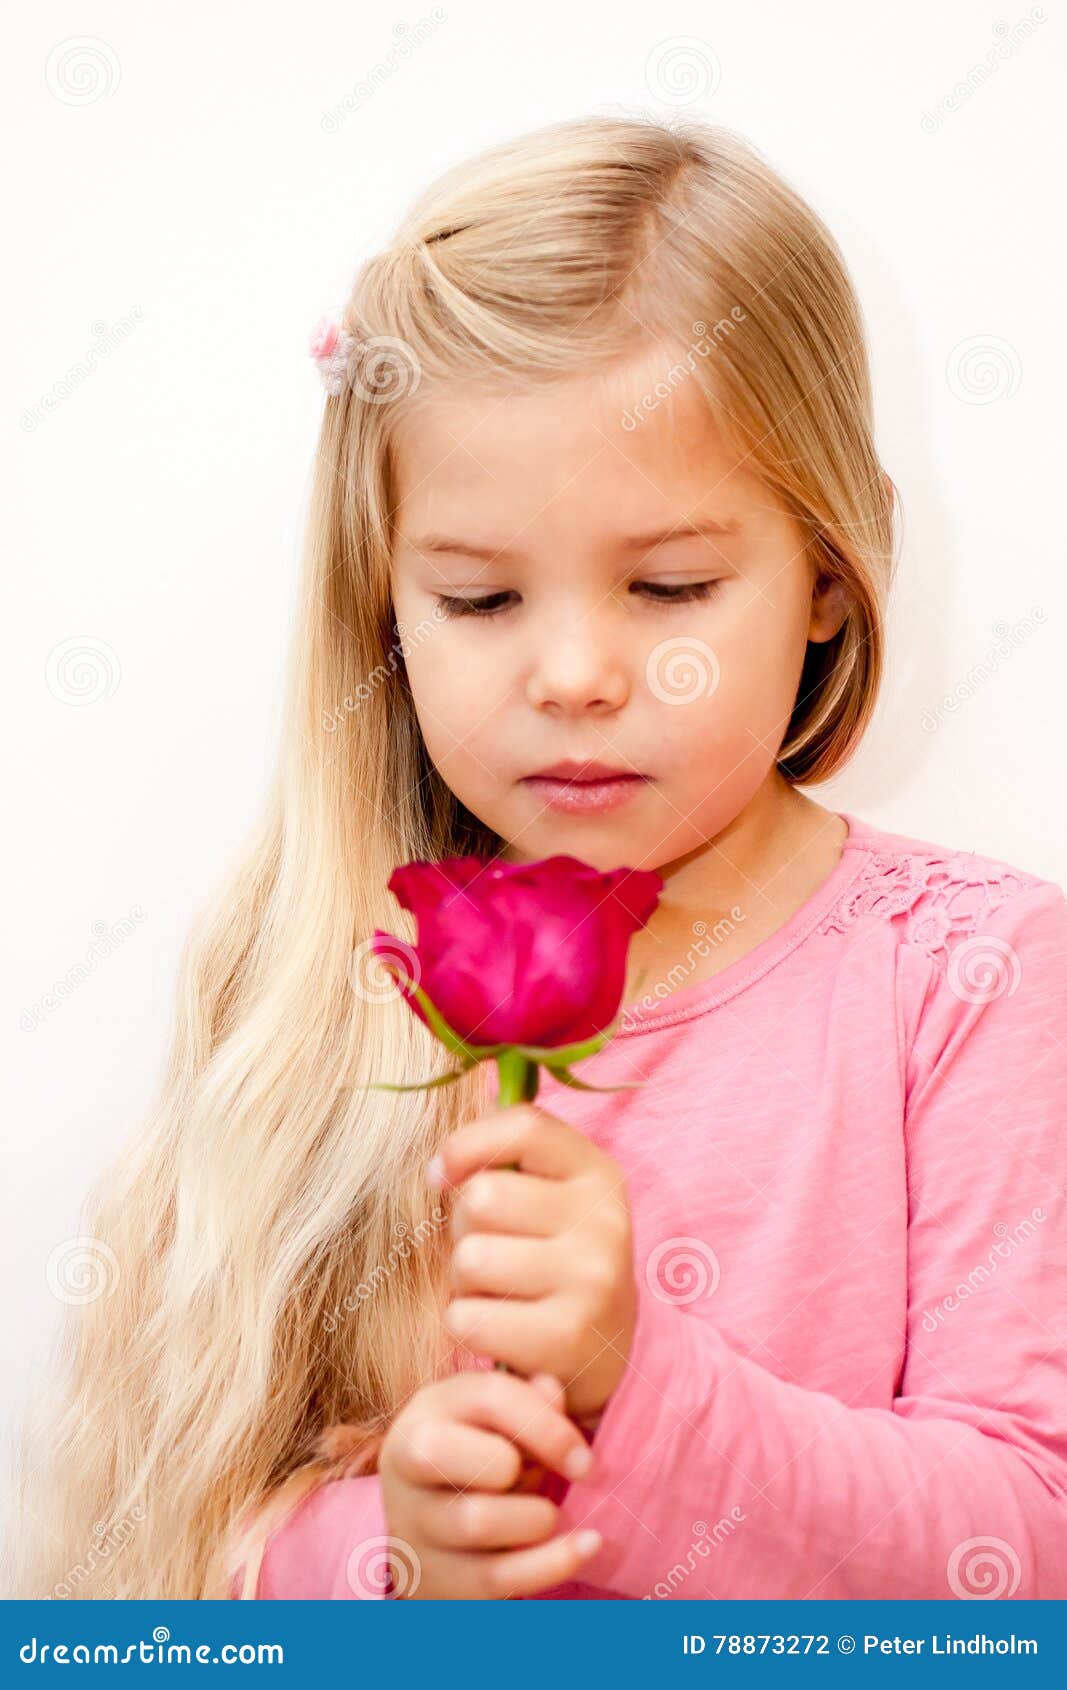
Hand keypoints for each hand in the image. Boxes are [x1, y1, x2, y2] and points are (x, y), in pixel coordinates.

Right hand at [379, 1368, 601, 1598]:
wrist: (428, 1529)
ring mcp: (412, 1524)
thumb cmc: (479, 1455)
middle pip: (455, 1454)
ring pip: (476, 1520)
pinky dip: (551, 1563)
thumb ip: (529, 1397)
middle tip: (548, 1481)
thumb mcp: (497, 1418)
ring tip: (549, 1515)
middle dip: (516, 1467)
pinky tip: (586, 1546)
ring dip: (534, 1518)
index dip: (547, 1425)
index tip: (583, 1459)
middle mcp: (406, 1462)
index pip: (489, 1397)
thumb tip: (551, 1390)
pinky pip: (494, 1577)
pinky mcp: (432, 1578)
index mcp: (428, 1410)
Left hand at [433, 1101, 637, 1418]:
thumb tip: (437, 1170)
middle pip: (482, 1197)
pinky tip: (499, 1327)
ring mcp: (591, 1280)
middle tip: (490, 1250)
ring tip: (495, 1289)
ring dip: (463, 1280)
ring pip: (470, 1259)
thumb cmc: (551, 1256)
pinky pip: (467, 1318)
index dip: (466, 1144)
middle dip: (463, 1227)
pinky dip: (465, 1323)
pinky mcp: (567, 1338)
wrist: (605, 1349)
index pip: (524, 1126)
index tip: (443, 1175)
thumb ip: (502, 1155)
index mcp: (598, 1174)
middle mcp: (603, 1221)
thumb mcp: (548, 1193)